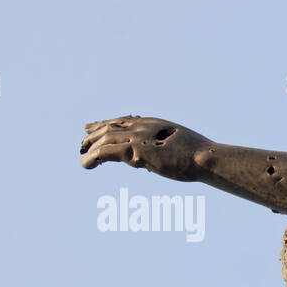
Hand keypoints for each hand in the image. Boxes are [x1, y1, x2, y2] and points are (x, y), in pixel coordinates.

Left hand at [80, 116, 206, 180]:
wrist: (204, 158)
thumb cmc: (200, 157)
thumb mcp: (181, 146)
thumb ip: (166, 147)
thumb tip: (159, 159)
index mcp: (154, 123)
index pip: (124, 121)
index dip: (107, 124)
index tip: (95, 127)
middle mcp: (143, 126)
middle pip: (110, 126)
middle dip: (94, 134)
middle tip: (82, 143)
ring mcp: (139, 137)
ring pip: (105, 138)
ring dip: (91, 147)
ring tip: (82, 157)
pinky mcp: (135, 151)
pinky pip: (106, 152)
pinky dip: (93, 157)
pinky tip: (86, 164)